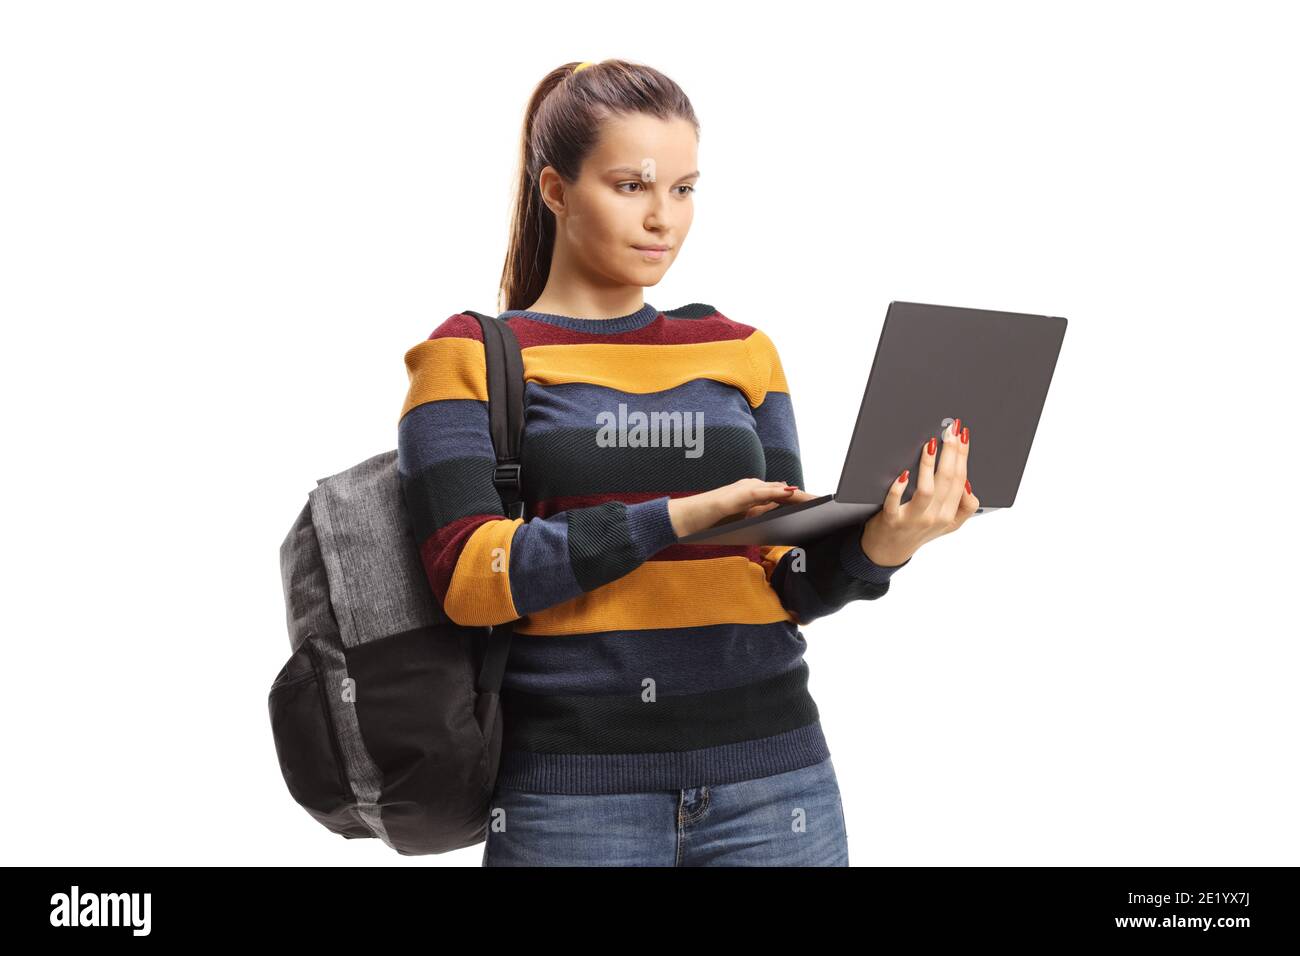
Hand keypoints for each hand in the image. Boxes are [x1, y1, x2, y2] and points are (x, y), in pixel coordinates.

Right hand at [667, 478, 804, 537]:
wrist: (688, 518)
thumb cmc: (711, 522)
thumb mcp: (739, 521)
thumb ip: (755, 518)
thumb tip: (775, 523)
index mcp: (751, 492)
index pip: (779, 495)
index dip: (798, 500)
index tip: (816, 504)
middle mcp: (750, 486)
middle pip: (782, 490)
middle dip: (802, 497)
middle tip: (822, 501)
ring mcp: (744, 488)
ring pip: (776, 489)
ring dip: (795, 494)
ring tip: (814, 498)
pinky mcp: (739, 494)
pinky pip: (762, 492)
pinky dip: (777, 492)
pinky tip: (790, 493)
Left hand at [858, 417, 979, 565]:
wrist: (889, 551)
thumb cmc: (918, 530)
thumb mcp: (950, 525)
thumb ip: (966, 506)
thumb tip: (969, 484)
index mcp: (950, 515)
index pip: (961, 480)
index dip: (963, 455)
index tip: (963, 435)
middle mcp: (935, 517)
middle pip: (948, 480)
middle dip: (952, 451)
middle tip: (951, 430)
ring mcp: (913, 519)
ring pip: (927, 490)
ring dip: (929, 465)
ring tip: (930, 445)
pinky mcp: (891, 520)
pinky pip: (895, 503)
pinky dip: (898, 488)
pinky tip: (903, 474)